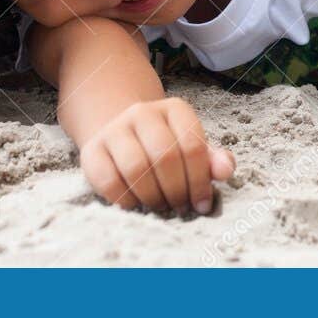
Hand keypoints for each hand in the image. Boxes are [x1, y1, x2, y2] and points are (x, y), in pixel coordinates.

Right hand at [78, 97, 235, 214]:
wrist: (122, 135)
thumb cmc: (166, 146)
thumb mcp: (192, 147)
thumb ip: (213, 160)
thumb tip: (226, 171)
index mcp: (174, 109)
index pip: (192, 145)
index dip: (200, 180)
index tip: (202, 204)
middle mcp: (142, 112)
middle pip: (164, 157)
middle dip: (177, 191)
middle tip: (180, 209)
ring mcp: (114, 129)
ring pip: (136, 168)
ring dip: (152, 197)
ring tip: (162, 208)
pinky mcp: (91, 150)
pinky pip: (109, 181)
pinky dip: (126, 201)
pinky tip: (137, 207)